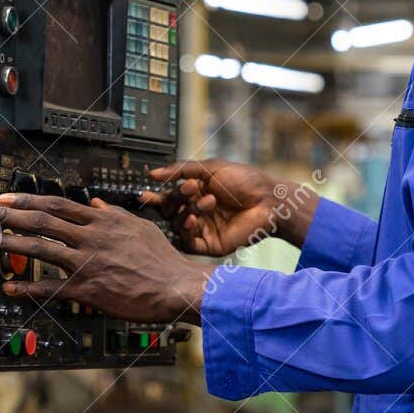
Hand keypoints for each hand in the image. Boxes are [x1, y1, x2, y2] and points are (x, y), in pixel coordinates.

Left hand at [0, 194, 213, 324]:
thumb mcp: (138, 227)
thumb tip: (95, 204)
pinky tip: (8, 288)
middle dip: (6, 215)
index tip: (5, 198)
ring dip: (6, 242)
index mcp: (100, 221)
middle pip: (40, 221)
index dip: (27, 200)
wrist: (177, 285)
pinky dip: (28, 288)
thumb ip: (112, 215)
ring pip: (39, 248)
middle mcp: (89, 237)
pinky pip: (51, 288)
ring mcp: (86, 263)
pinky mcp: (87, 289)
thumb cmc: (161, 259)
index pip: (56, 205)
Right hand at [140, 159, 317, 255]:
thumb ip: (181, 170)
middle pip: (171, 212)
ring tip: (206, 202)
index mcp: (197, 193)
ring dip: (186, 212)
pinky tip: (194, 219)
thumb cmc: (245, 180)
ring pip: (178, 226)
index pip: (170, 196)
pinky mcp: (210, 245)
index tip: (145, 192)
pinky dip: (186, 232)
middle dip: (174, 200)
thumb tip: (154, 173)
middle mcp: (198, 212)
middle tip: (187, 191)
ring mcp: (204, 229)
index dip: (157, 196)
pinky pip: (188, 243)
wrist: (268, 201)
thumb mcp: (210, 168)